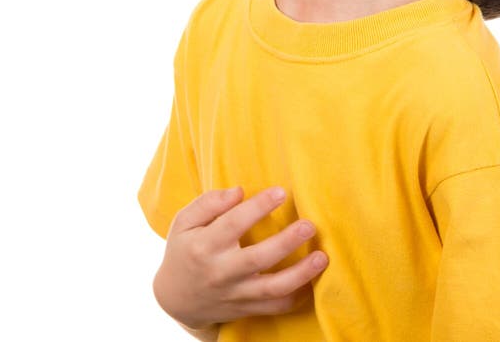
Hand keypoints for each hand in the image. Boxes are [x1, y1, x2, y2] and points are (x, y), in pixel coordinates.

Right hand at [152, 185, 328, 329]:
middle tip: (309, 225)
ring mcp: (235, 294)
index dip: (258, 207)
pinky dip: (295, 297)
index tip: (281, 192)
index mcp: (204, 246)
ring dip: (300, 274)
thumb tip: (238, 191)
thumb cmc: (185, 249)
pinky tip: (313, 281)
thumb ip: (208, 203)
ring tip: (322, 257)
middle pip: (258, 259)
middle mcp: (221, 272)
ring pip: (271, 289)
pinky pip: (274, 308)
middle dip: (287, 242)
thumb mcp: (184, 222)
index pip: (234, 224)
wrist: (176, 298)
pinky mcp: (245, 309)